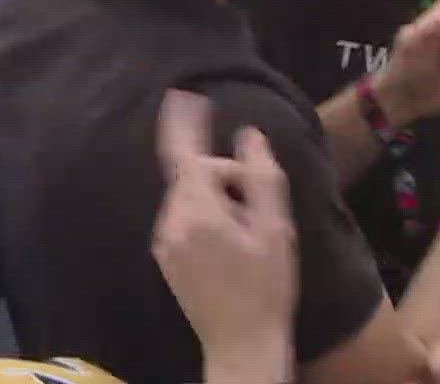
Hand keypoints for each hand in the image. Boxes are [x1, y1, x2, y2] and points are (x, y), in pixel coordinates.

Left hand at [153, 90, 294, 382]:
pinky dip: (205, 215)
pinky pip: (183, 219)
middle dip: (223, 177)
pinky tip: (231, 242)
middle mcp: (171, 223)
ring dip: (216, 198)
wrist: (242, 345)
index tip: (186, 94)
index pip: (186, 154)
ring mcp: (164, 242)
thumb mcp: (275, 229)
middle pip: (193, 177)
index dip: (185, 122)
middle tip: (258, 208)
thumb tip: (249, 135)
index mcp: (197, 212)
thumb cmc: (266, 288)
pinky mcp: (165, 258)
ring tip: (249, 232)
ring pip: (189, 198)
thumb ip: (260, 176)